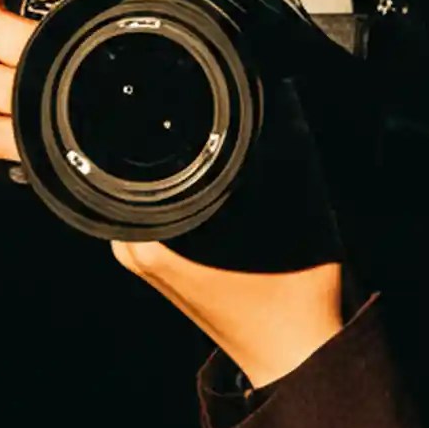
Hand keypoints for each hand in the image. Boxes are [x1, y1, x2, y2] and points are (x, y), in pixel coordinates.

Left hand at [0, 0, 342, 386]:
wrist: (306, 350)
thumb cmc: (298, 288)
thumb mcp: (299, 191)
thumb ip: (282, 127)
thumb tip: (269, 78)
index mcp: (149, 228)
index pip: (122, 141)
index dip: (149, 102)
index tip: (171, 77)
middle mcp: (132, 242)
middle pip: (129, 156)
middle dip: (165, 124)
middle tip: (202, 99)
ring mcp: (144, 254)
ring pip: (146, 178)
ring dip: (174, 154)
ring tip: (214, 134)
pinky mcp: (165, 260)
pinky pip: (163, 201)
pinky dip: (187, 180)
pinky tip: (222, 173)